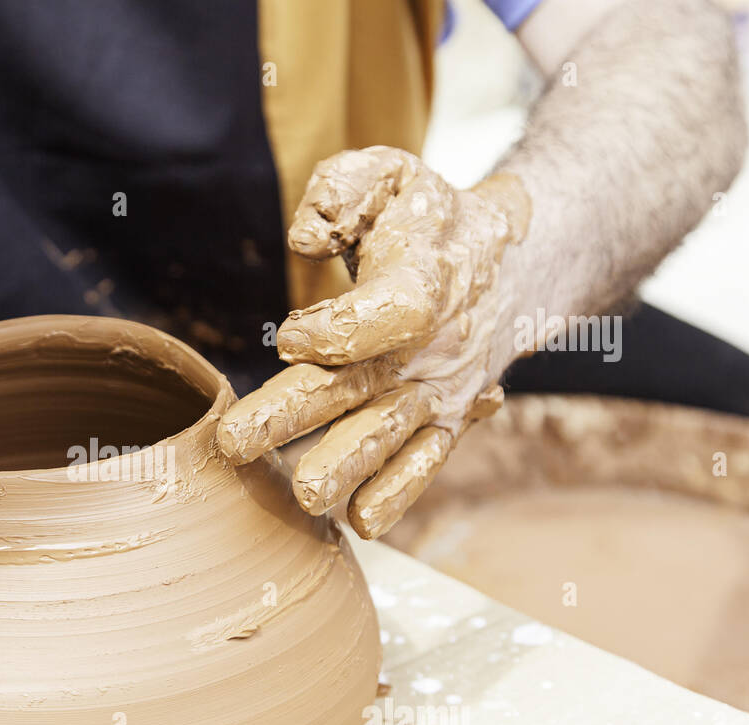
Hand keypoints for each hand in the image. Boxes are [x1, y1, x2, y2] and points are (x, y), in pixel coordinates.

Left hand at [218, 146, 529, 537]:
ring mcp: (439, 392)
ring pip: (386, 433)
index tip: (290, 338)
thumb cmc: (431, 222)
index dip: (337, 330)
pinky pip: (424, 461)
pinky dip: (398, 493)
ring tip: (304, 494)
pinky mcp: (443, 423)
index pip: (384, 315)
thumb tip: (304, 239)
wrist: (512, 268)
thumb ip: (346, 191)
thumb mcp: (393, 178)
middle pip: (361, 385)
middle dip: (293, 415)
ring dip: (343, 467)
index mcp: (427, 282)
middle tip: (236, 443)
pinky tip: (362, 522)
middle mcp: (432, 348)